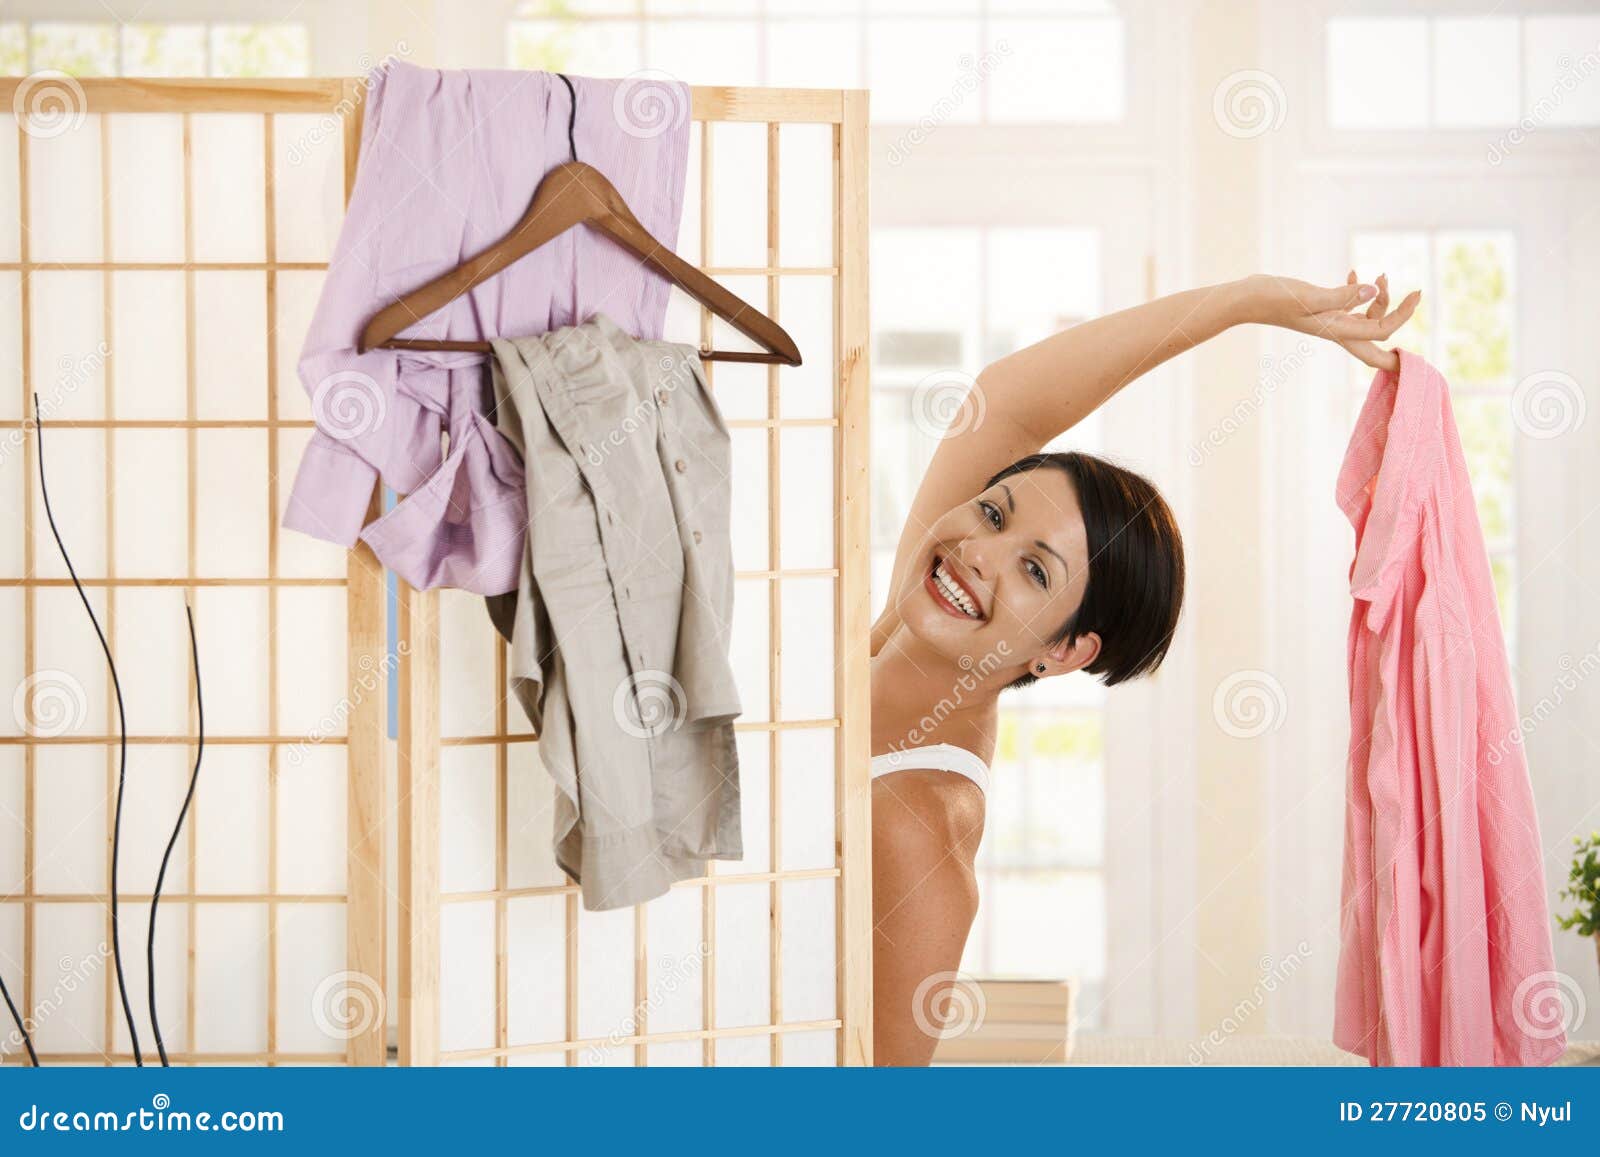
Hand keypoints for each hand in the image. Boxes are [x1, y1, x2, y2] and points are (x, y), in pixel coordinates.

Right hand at [1236, 272, 1419, 371]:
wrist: (1247, 299)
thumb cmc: (1273, 298)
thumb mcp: (1309, 296)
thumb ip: (1342, 295)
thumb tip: (1374, 291)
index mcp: (1336, 330)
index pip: (1382, 332)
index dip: (1404, 318)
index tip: (1416, 296)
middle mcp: (1337, 329)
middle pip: (1379, 337)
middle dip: (1401, 319)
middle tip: (1416, 293)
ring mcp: (1330, 320)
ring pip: (1368, 318)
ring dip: (1381, 298)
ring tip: (1381, 275)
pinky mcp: (1323, 310)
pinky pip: (1352, 306)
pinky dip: (1360, 291)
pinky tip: (1354, 273)